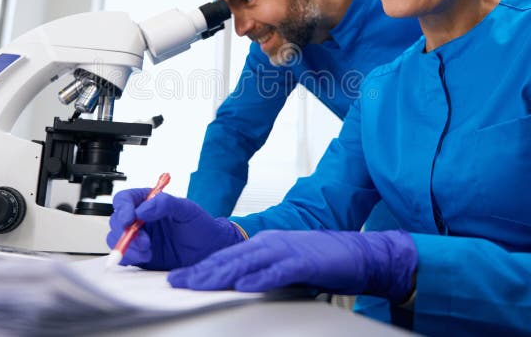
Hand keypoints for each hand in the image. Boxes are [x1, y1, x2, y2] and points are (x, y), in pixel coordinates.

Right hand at [107, 188, 243, 269]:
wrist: (209, 251)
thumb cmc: (201, 226)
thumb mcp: (187, 209)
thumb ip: (165, 204)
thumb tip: (142, 210)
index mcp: (148, 201)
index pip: (125, 199)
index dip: (122, 208)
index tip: (129, 219)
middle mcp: (140, 218)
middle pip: (116, 220)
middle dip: (126, 232)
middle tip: (144, 240)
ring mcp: (138, 237)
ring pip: (117, 239)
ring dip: (128, 246)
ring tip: (148, 251)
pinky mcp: (140, 255)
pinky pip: (124, 256)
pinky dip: (130, 257)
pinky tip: (146, 257)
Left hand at [168, 229, 416, 300]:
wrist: (355, 252)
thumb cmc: (319, 261)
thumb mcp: (283, 264)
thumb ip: (260, 271)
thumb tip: (236, 285)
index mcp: (263, 244)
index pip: (225, 257)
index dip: (200, 268)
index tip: (177, 278)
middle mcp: (269, 244)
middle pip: (228, 259)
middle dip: (200, 272)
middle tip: (175, 281)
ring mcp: (285, 251)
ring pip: (246, 263)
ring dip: (220, 274)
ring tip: (198, 283)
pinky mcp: (302, 263)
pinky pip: (276, 271)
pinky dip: (259, 278)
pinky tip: (243, 286)